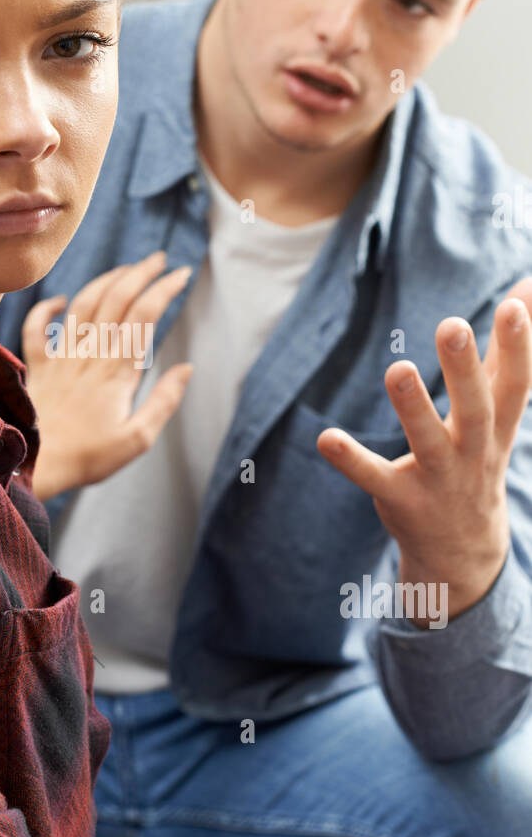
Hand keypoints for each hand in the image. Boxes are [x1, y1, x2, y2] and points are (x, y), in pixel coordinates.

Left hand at [22, 251, 194, 500]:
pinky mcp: (37, 366)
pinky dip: (46, 309)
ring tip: (126, 269)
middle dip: (141, 273)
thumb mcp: (138, 438)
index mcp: (118, 370)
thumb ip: (164, 401)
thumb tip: (186, 369)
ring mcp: (61, 357)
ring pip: (83, 304)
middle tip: (159, 259)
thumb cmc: (89, 457)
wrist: (37, 464)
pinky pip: (36, 328)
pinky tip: (60, 300)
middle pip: (117, 299)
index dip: (164, 289)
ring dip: (106, 280)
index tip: (180, 274)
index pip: (145, 315)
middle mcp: (90, 355)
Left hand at [317, 278, 531, 624]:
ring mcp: (438, 478)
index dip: (518, 348)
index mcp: (499, 426)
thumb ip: (508, 353)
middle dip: (465, 369)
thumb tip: (530, 288)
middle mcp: (473, 452)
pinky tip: (326, 439)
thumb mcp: (501, 410)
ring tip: (398, 368)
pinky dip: (352, 460)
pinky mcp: (400, 499)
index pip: (515, 385)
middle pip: (476, 409)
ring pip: (428, 442)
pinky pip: (375, 478)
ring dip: (413, 406)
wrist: (464, 549)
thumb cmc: (478, 456)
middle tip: (453, 325)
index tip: (513, 307)